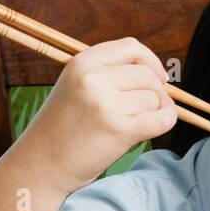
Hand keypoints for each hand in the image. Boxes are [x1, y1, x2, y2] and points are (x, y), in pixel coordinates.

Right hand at [13, 37, 176, 195]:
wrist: (42, 163)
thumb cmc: (63, 127)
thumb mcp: (75, 86)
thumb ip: (108, 73)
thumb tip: (157, 74)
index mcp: (81, 63)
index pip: (130, 47)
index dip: (150, 60)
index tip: (158, 76)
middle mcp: (93, 79)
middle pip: (147, 75)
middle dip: (155, 91)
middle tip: (145, 108)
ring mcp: (106, 105)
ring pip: (154, 99)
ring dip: (153, 111)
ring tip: (133, 123)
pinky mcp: (119, 130)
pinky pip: (162, 119)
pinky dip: (166, 121)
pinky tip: (156, 125)